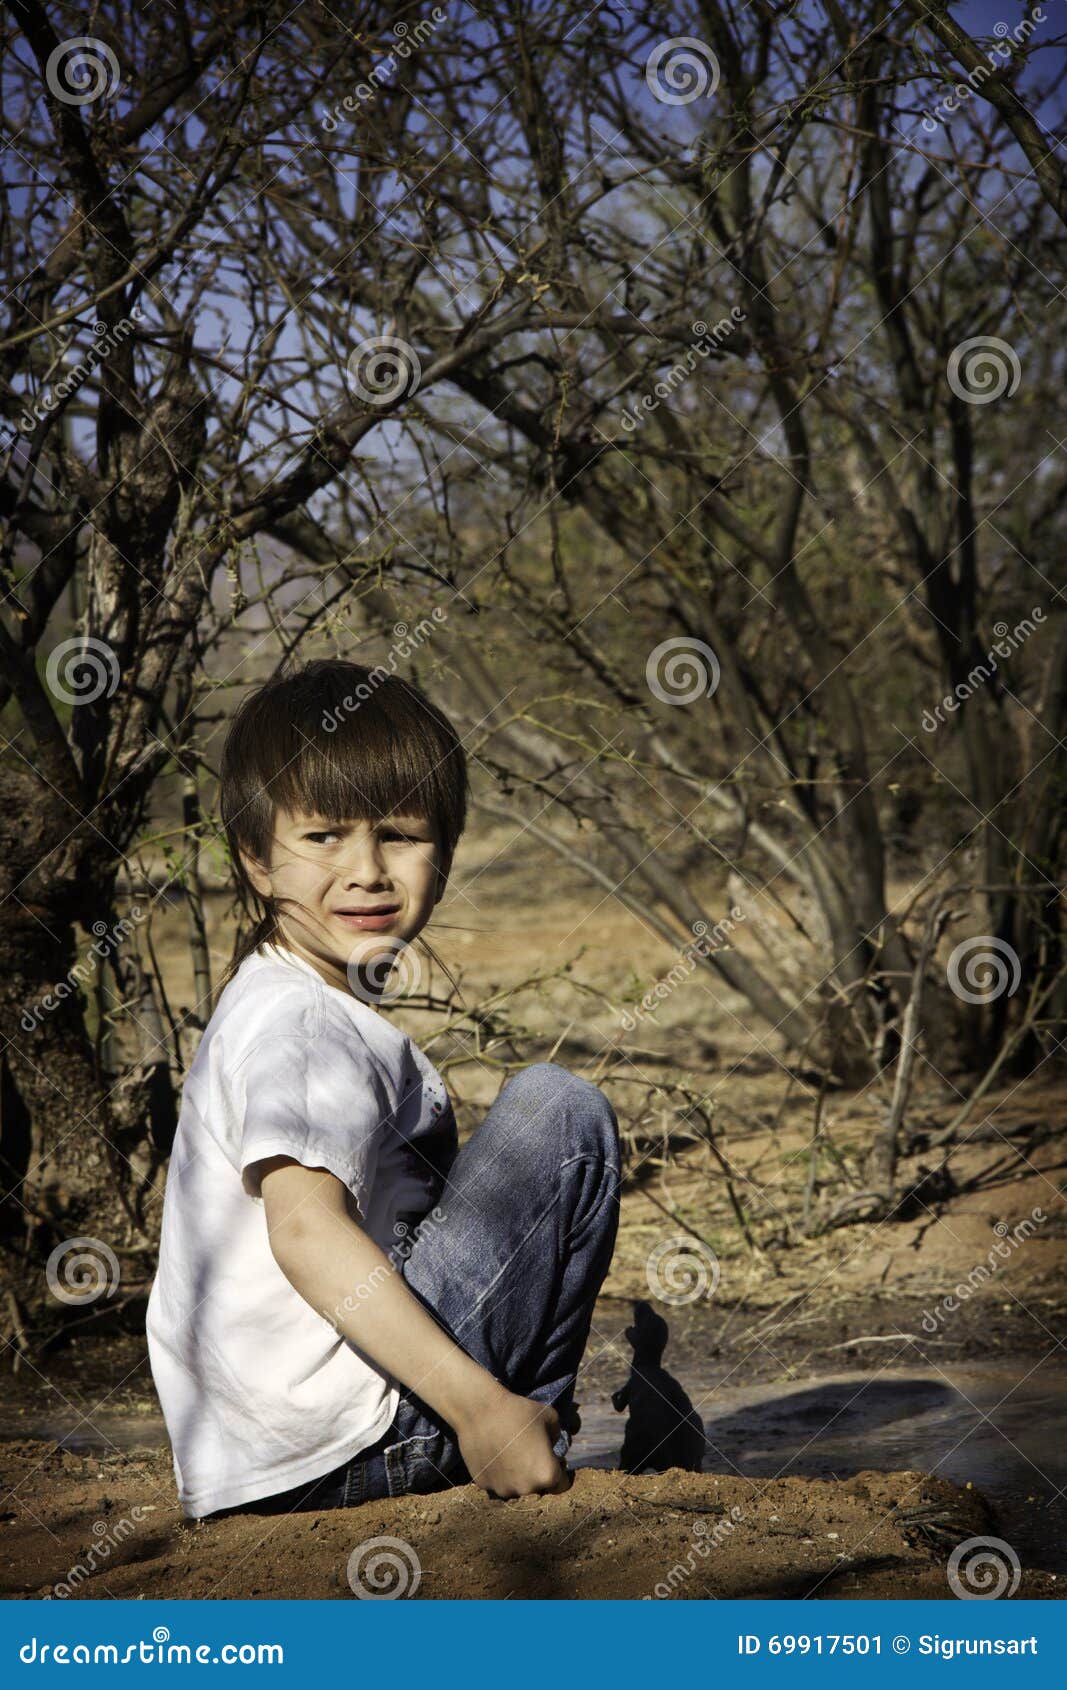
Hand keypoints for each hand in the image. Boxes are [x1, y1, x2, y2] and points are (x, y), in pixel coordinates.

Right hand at [456, 1389, 572, 1499]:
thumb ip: (557, 1436)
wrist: (481, 1410)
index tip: (553, 1458)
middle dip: (536, 1472)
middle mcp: (526, 1489)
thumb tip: (551, 1445)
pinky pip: (496, 1482)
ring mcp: (502, 1489)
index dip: (559, 1470)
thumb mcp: (551, 1417)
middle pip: (538, 1487)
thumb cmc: (519, 1411)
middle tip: (528, 1451)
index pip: (562, 1484)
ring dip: (517, 1475)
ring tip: (510, 1452)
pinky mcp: (483, 1485)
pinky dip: (498, 1473)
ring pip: (516, 1487)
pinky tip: (494, 1453)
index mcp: (547, 1474)